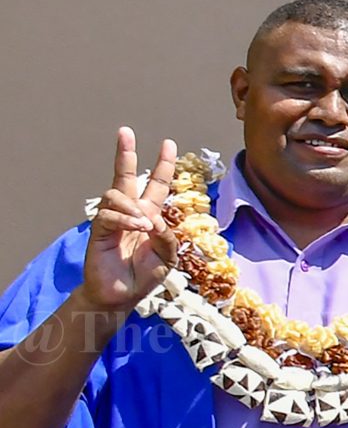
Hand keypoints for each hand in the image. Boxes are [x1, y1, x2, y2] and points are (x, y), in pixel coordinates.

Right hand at [82, 129, 179, 314]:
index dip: (163, 165)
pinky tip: (136, 228)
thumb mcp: (168, 256)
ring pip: (116, 194)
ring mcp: (113, 220)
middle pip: (125, 176)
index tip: (168, 144)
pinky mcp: (99, 231)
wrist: (122, 295)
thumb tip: (154, 219)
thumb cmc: (145, 275)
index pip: (156, 185)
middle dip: (125, 153)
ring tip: (144, 225)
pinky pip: (108, 215)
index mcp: (149, 215)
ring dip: (132, 206)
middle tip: (126, 132)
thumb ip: (169, 237)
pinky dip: (124, 219)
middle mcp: (130, 212)